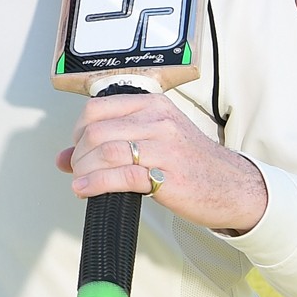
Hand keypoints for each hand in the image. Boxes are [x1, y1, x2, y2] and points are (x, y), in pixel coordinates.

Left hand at [58, 91, 267, 234]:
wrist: (234, 186)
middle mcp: (158, 121)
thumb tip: (63, 158)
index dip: (77, 131)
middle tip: (77, 169)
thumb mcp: (155, 140)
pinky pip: (121, 177)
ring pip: (106, 152)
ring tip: (80, 181)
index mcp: (154, 105)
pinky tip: (85, 190)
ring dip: (84, 169)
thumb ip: (112, 142)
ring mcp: (165, 148)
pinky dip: (95, 184)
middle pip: (97, 131)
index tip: (76, 148)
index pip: (97, 108)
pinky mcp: (168, 177)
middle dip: (78, 154)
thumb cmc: (193, 163)